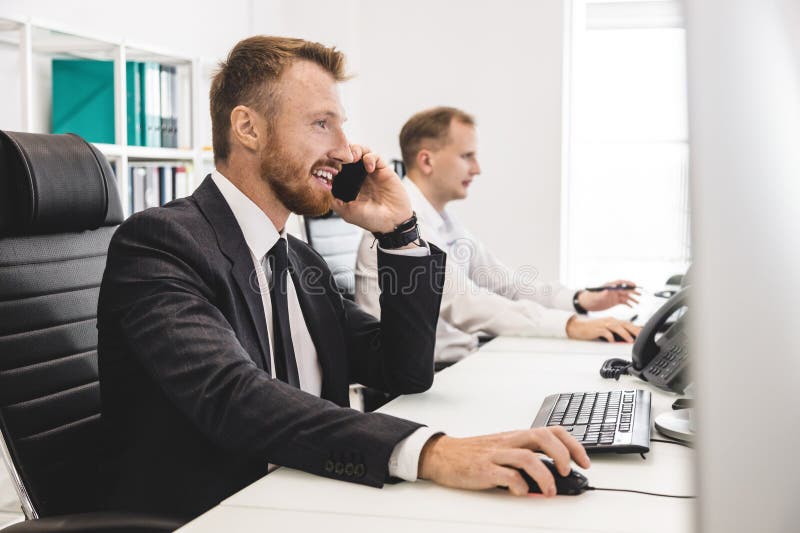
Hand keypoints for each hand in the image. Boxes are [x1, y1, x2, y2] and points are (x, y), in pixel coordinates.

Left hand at [331, 144, 412, 233]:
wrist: (393, 223)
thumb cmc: (372, 220)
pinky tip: (369, 167)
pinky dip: (370, 158)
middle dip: (343, 152)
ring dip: (355, 150)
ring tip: (353, 157)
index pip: (338, 167)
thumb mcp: (347, 213)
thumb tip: (322, 189)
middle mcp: (359, 177)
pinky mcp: (383, 170)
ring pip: (361, 152)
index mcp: (348, 185)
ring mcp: (370, 172)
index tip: (326, 162)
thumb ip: (334, 201)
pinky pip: (375, 156)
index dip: (332, 162)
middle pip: (348, 156)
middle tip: (339, 155)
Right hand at [418, 427, 590, 496]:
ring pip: (527, 457)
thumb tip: (555, 473)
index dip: (572, 444)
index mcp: (517, 436)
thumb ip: (527, 456)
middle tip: (567, 472)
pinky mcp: (484, 469)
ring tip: (548, 491)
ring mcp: (496, 454)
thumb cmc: (475, 454)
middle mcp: (509, 442)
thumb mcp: (505, 449)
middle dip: (562, 454)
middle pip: (543, 436)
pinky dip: (519, 486)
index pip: (551, 430)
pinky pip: (506, 475)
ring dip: (544, 476)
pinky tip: (520, 492)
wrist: (442, 454)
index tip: (584, 462)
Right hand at [566, 316, 640, 342]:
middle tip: (642, 336)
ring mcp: (603, 324)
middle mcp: (610, 321)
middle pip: (625, 324)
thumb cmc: (593, 329)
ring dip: (624, 334)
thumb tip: (629, 338)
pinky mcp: (597, 329)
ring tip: (630, 340)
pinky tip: (613, 341)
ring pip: (616, 327)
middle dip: (634, 330)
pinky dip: (610, 337)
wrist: (578, 327)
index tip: (645, 334)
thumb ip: (617, 332)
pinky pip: (605, 332)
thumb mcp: (607, 329)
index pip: (628, 324)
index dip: (637, 328)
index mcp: (613, 321)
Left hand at [577, 279, 640, 310]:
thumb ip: (602, 294)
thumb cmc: (591, 297)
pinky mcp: (614, 302)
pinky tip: (632, 306)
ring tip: (638, 302)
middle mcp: (613, 290)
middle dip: (632, 291)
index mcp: (610, 286)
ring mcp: (614, 296)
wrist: (588, 303)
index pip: (620, 282)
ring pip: (625, 296)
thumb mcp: (596, 296)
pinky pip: (623, 302)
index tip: (634, 285)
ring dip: (632, 299)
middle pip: (625, 289)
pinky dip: (628, 304)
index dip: (627, 283)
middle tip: (639, 294)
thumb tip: (607, 290)